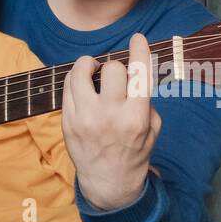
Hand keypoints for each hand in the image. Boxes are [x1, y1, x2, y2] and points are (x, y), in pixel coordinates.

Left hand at [61, 33, 161, 210]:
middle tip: (114, 75)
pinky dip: (75, 79)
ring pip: (81, 72)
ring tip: (93, 69)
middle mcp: (111, 116)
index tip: (138, 38)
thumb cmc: (133, 152)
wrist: (108, 183)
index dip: (139, 50)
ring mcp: (86, 119)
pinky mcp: (68, 122)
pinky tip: (82, 84)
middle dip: (115, 67)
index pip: (139, 75)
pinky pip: (67, 86)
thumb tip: (132, 74)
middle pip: (112, 69)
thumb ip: (146, 100)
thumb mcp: (152, 129)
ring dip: (89, 65)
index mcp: (136, 118)